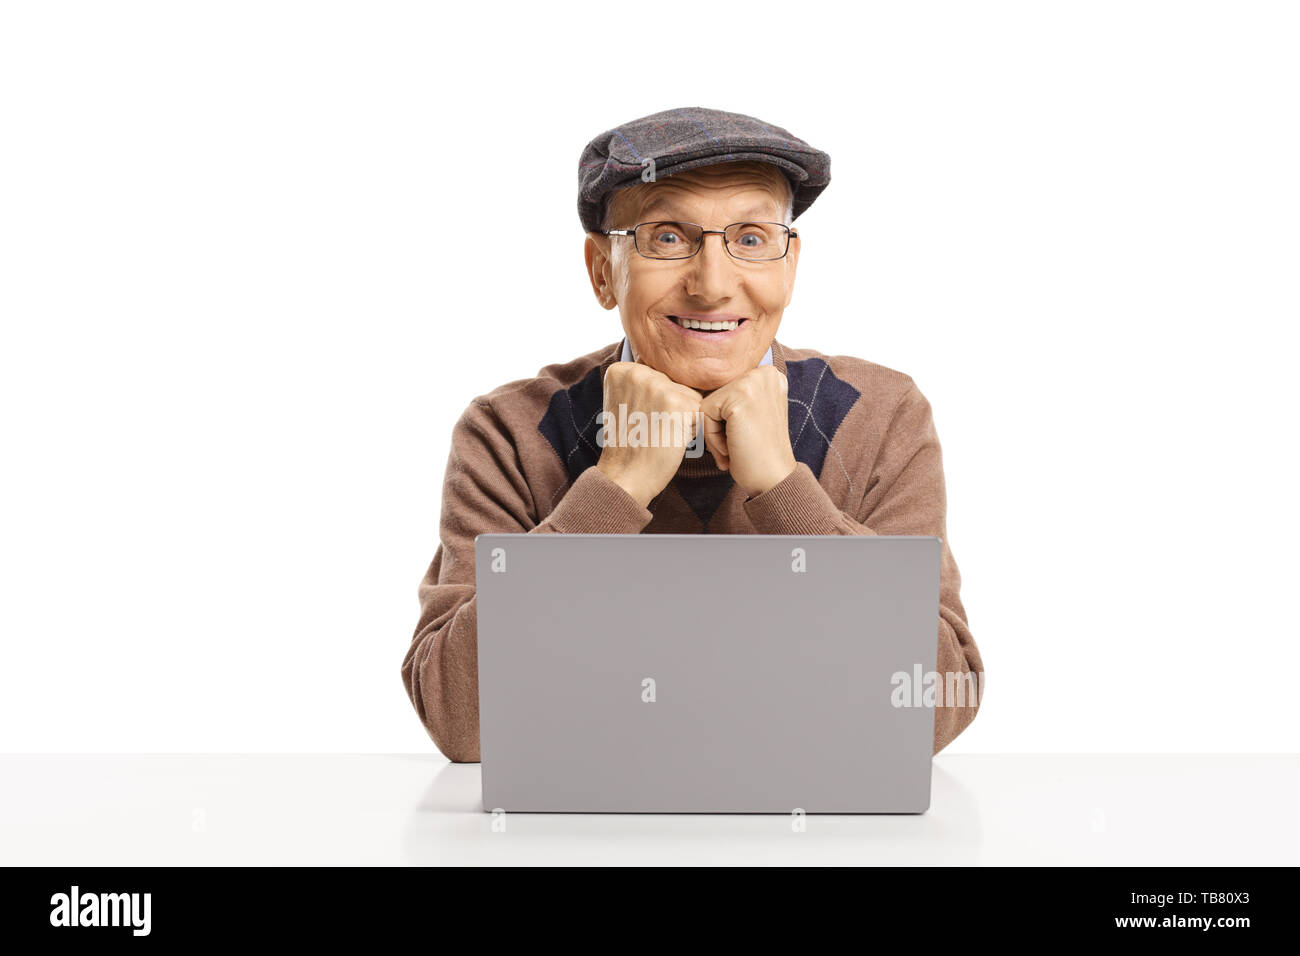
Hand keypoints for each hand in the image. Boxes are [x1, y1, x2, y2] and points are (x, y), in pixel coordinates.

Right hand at [595, 361, 703, 507]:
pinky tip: (671, 439)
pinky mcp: (676, 403)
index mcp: (622, 370)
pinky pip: (699, 411)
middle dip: (673, 408)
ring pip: (691, 396)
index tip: (639, 418)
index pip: (662, 375)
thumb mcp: (626, 404)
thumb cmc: (630, 445)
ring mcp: (656, 386)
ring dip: (684, 418)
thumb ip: (644, 383)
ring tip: (660, 433)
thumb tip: (680, 372)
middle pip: (677, 384)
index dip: (658, 401)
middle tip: (650, 428)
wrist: (625, 476)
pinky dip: (692, 429)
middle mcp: (637, 372)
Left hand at [698, 365, 796, 497]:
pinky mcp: (739, 397)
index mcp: (769, 375)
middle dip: (719, 426)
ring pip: (708, 405)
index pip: (724, 390)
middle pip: (715, 396)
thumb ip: (736, 397)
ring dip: (714, 433)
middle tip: (738, 446)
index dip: (726, 419)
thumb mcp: (753, 414)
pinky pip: (704, 413)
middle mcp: (764, 373)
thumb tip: (699, 384)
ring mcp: (753, 382)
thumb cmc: (759, 453)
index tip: (742, 438)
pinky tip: (732, 450)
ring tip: (735, 448)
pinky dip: (712, 438)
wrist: (774, 480)